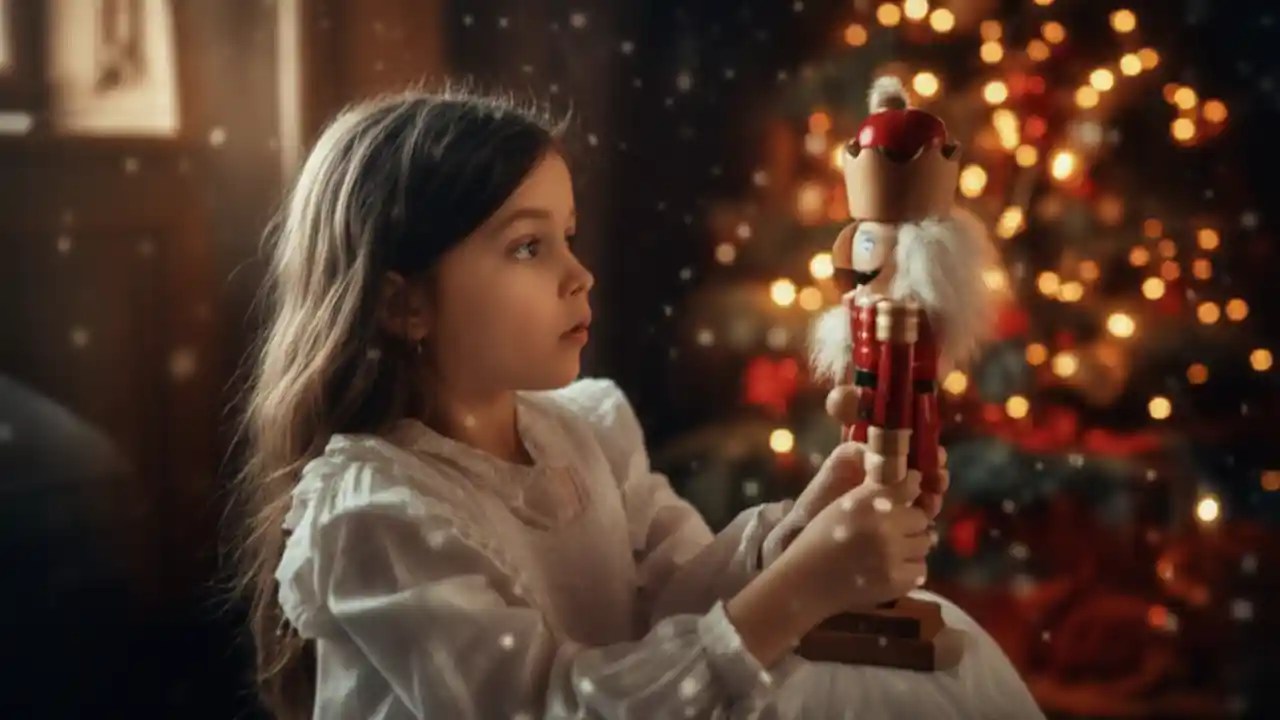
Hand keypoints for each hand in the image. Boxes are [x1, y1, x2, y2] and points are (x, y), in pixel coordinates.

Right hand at [761, 443, 947, 565]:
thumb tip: (914, 485)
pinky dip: (909, 570)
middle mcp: (883, 525)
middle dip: (910, 523)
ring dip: (911, 547)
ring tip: (891, 552)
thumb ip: (875, 493)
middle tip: (894, 531)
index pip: (910, 485)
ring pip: (925, 544)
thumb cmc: (822, 539)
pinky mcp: (897, 581)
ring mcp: (892, 554)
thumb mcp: (844, 504)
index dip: (911, 490)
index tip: (907, 496)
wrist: (805, 581)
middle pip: (921, 518)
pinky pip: (920, 570)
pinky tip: (890, 570)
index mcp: (867, 501)